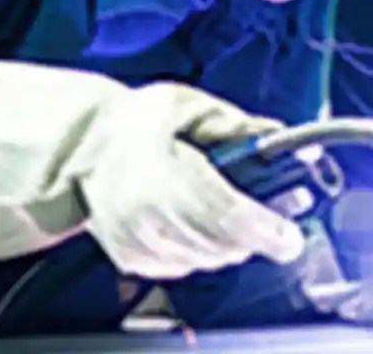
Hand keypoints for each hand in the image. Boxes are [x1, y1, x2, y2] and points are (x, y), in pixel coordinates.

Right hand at [0, 61, 306, 280]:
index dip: (263, 230)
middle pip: (220, 245)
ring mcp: (136, 244)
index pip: (222, 215)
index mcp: (155, 174)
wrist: (82, 149)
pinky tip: (202, 220)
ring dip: (233, 242)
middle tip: (277, 217)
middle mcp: (143, 217)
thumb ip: (236, 125)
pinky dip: (206, 248)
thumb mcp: (187, 106)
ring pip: (208, 260)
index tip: (290, 237)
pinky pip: (188, 265)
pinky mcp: (134, 260)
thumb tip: (279, 137)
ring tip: (239, 212)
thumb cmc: (135, 122)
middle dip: (256, 233)